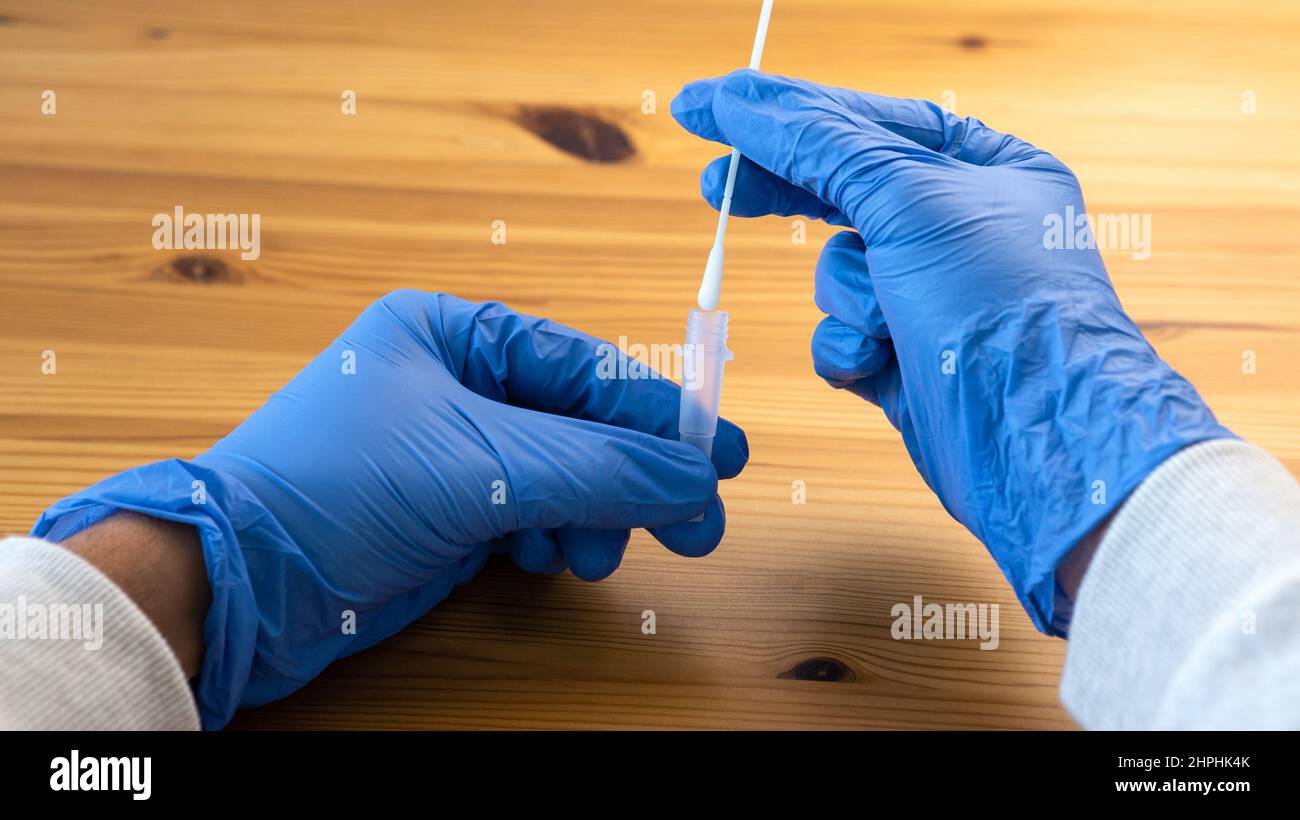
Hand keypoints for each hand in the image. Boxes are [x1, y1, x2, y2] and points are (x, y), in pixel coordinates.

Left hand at [34, 290, 747, 726]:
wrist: (242, 582)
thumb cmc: (337, 491)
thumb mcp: (482, 467)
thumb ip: (598, 469)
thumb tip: (694, 479)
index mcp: (454, 334)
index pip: (582, 366)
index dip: (656, 411)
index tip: (718, 453)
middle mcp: (456, 383)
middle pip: (580, 423)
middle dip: (633, 476)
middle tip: (696, 523)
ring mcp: (453, 449)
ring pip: (562, 475)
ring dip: (594, 515)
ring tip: (595, 554)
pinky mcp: (448, 509)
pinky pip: (532, 514)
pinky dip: (553, 537)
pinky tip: (548, 560)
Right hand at [673, 70, 1228, 633]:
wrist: (1035, 443)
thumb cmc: (1003, 312)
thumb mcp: (907, 202)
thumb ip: (819, 145)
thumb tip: (743, 100)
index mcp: (987, 170)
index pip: (866, 123)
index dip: (783, 112)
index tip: (710, 106)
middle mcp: (963, 229)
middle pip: (840, 193)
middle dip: (785, 196)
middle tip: (715, 184)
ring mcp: (932, 297)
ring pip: (835, 274)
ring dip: (848, 300)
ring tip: (886, 322)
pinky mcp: (907, 359)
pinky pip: (838, 337)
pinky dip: (849, 351)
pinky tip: (878, 366)